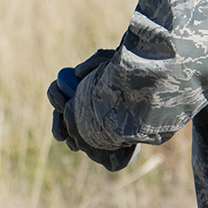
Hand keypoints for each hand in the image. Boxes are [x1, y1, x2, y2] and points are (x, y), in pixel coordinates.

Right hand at [46, 48, 134, 171]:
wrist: (152, 89)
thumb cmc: (132, 71)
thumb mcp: (116, 61)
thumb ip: (96, 61)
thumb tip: (77, 73)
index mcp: (77, 84)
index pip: (57, 90)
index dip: (55, 97)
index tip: (62, 104)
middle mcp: (79, 100)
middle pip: (60, 113)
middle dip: (58, 125)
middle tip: (62, 134)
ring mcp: (88, 116)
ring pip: (71, 129)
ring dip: (69, 137)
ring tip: (74, 146)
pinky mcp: (98, 130)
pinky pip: (86, 140)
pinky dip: (83, 144)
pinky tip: (85, 147)